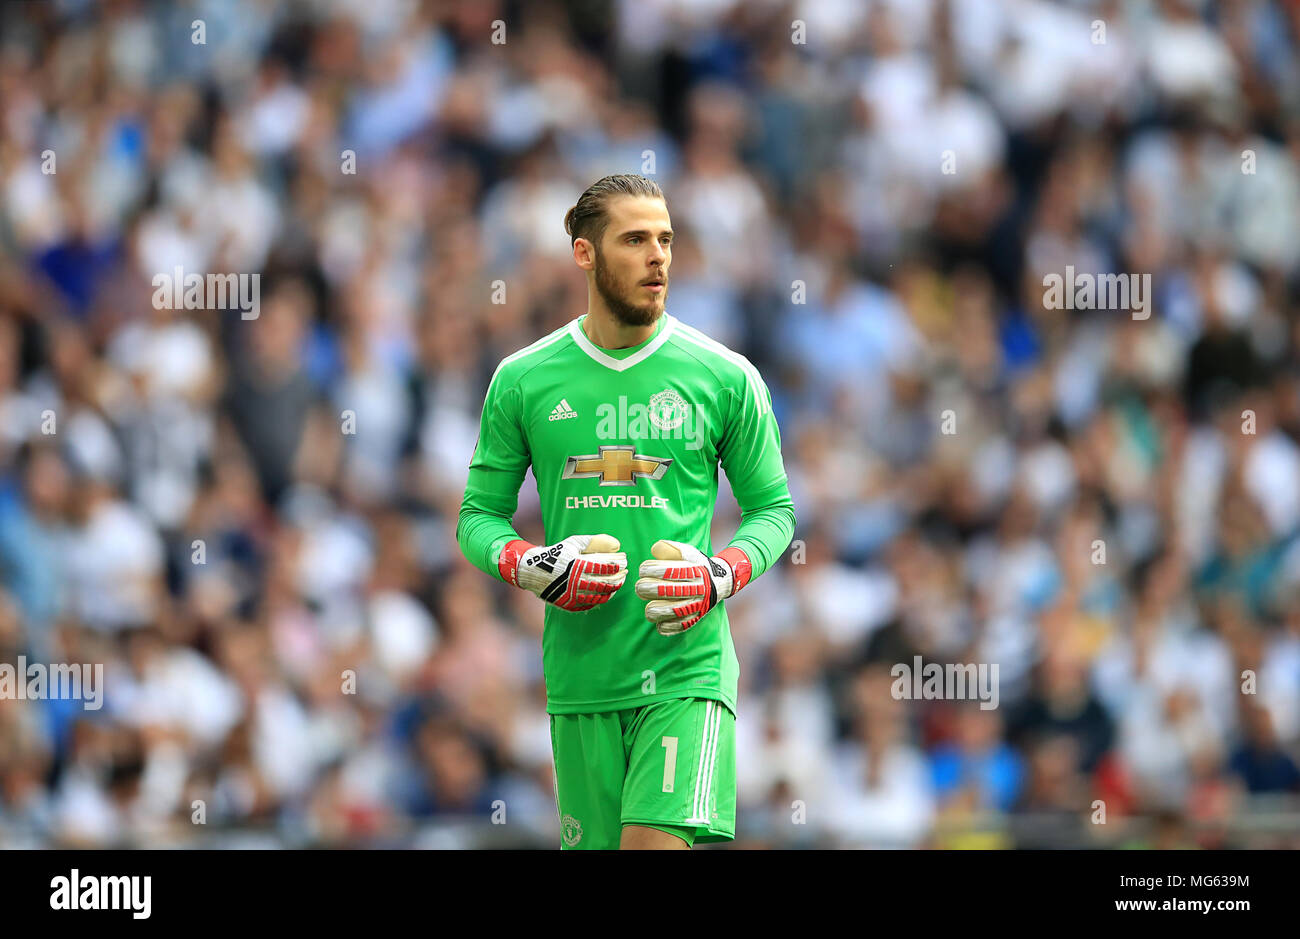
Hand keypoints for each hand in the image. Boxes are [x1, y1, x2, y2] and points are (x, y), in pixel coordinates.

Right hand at [499, 534, 627, 611]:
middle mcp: (575, 582)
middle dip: (618, 579)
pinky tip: (606, 594)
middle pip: (604, 583)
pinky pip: (589, 604)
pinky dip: (599, 600)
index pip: (605, 568)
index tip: (624, 563)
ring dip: (611, 590)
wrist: (532, 571)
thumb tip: (616, 545)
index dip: (617, 566)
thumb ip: (594, 542)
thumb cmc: (555, 554)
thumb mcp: (573, 543)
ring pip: (599, 596)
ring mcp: (572, 595)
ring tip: (618, 584)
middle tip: (625, 574)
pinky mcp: (568, 604)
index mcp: (578, 566)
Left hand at [635, 540, 750, 634]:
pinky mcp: (693, 620)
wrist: (720, 583)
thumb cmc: (696, 566)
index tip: (644, 569)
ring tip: (649, 605)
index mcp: (693, 571)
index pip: (663, 570)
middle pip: (661, 591)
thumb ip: (670, 548)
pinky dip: (662, 625)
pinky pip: (673, 627)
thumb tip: (655, 550)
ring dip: (651, 609)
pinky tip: (660, 619)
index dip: (647, 569)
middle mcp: (696, 589)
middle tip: (641, 587)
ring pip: (665, 612)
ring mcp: (695, 606)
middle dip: (644, 588)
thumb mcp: (688, 552)